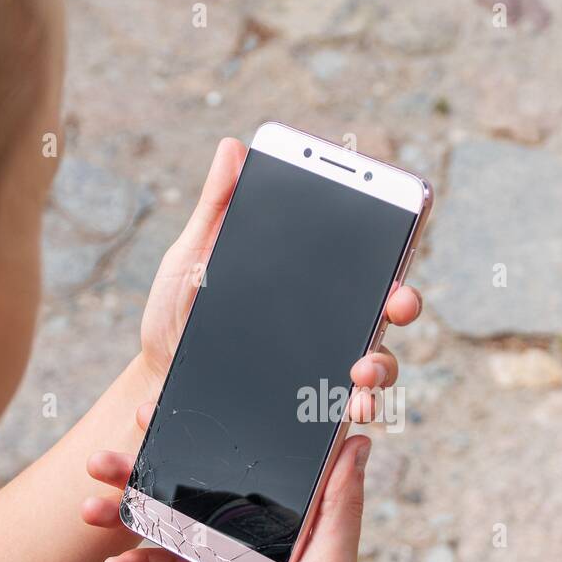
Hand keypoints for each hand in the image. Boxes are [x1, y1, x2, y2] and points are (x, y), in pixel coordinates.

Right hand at [83, 433, 374, 561]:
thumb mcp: (337, 556)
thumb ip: (342, 500)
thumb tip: (361, 437)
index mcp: (277, 507)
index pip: (232, 458)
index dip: (192, 434)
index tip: (156, 412)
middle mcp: (245, 524)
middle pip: (185, 485)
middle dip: (139, 470)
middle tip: (100, 461)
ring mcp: (218, 555)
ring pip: (162, 521)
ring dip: (122, 512)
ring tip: (88, 509)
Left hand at [136, 139, 422, 398]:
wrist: (158, 377)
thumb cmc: (178, 313)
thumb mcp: (193, 255)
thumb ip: (217, 207)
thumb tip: (234, 147)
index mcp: (311, 280)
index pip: (365, 257)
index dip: (394, 241)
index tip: (400, 231)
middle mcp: (329, 322)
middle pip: (385, 310)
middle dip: (403, 304)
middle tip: (397, 303)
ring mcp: (324, 366)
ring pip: (376, 366)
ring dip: (382, 367)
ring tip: (361, 372)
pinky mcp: (311, 409)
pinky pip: (345, 412)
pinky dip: (357, 413)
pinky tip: (352, 413)